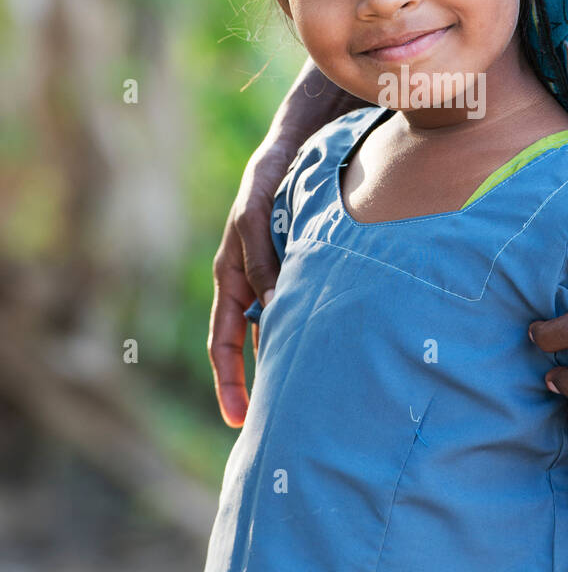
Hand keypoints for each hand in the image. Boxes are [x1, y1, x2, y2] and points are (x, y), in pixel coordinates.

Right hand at [208, 137, 293, 427]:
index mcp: (233, 278)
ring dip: (290, 364)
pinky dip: (315, 334)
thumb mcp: (258, 219)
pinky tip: (340, 353)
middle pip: (252, 348)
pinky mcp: (305, 269)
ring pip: (281, 333)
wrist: (302, 143)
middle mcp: (253, 284)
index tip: (240, 421)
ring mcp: (279, 278)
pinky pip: (306, 310)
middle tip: (277, 427)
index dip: (230, 382)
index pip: (224, 342)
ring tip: (311, 402)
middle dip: (260, 387)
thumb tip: (272, 311)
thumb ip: (262, 262)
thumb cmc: (272, 177)